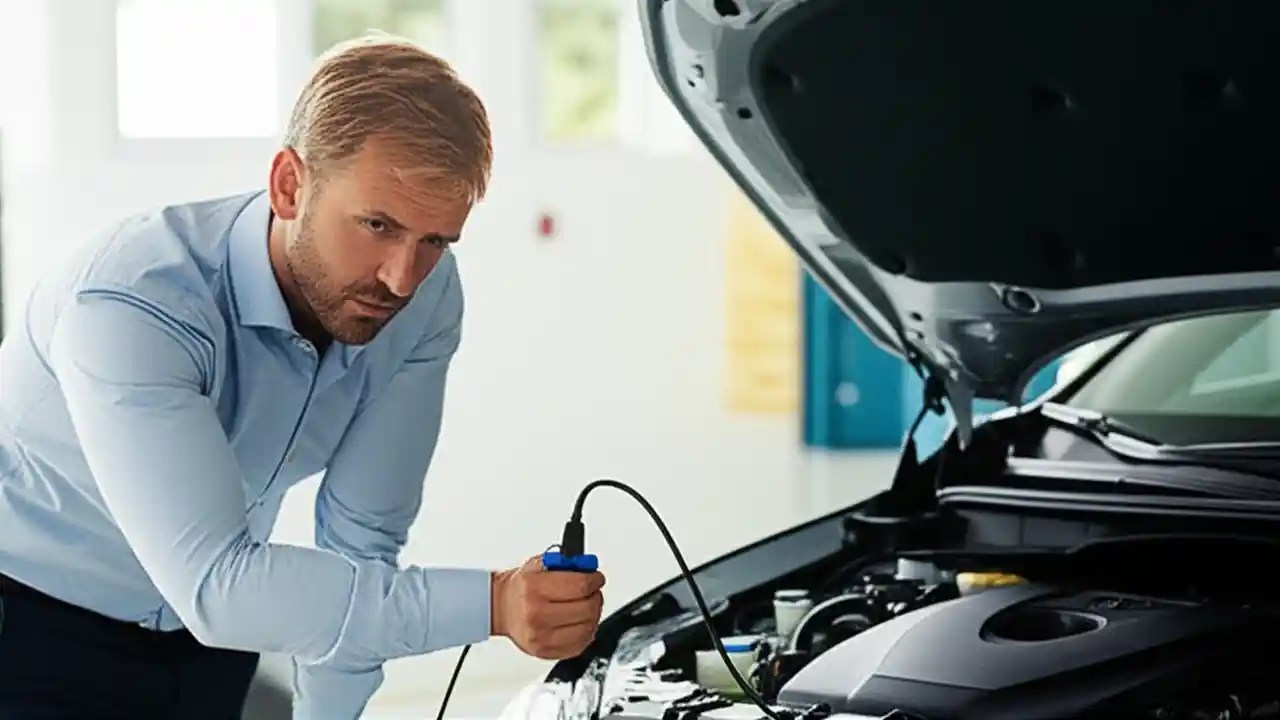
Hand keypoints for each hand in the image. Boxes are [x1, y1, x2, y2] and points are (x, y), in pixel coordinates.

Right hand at [490, 555, 604, 658]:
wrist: (501, 608)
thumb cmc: (520, 588)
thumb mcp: (538, 565)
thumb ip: (565, 563)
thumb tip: (588, 566)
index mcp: (534, 588)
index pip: (580, 585)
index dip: (594, 580)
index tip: (596, 578)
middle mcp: (537, 614)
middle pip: (587, 608)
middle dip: (595, 597)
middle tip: (592, 592)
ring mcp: (541, 637)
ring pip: (587, 628)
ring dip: (593, 616)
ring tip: (586, 607)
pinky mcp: (546, 652)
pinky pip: (580, 645)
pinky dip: (586, 633)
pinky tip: (581, 623)